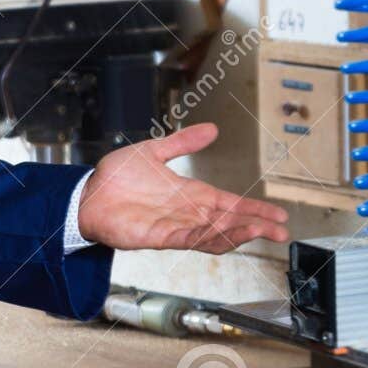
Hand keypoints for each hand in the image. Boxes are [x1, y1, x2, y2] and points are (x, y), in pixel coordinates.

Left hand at [76, 123, 289, 253]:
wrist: (85, 193)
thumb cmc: (115, 177)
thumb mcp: (154, 151)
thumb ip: (183, 142)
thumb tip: (212, 129)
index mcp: (190, 195)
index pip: (230, 204)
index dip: (255, 209)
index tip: (279, 214)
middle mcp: (186, 213)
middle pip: (229, 223)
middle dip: (256, 226)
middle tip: (282, 230)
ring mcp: (172, 226)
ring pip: (212, 234)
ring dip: (236, 233)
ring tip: (260, 230)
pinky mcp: (155, 236)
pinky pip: (185, 238)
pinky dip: (205, 236)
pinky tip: (223, 233)